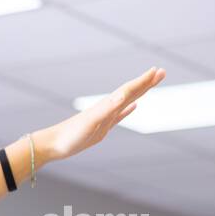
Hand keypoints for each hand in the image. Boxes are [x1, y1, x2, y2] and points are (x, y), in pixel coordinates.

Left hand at [36, 67, 165, 162]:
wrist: (52, 145)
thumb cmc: (70, 135)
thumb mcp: (91, 122)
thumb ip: (107, 109)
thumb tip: (123, 95)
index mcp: (106, 106)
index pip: (129, 90)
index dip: (143, 81)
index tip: (157, 70)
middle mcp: (107, 109)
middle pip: (131, 92)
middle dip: (146, 83)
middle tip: (162, 72)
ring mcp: (105, 118)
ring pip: (127, 102)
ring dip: (140, 93)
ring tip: (151, 84)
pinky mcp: (101, 128)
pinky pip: (119, 116)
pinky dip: (128, 110)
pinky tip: (134, 107)